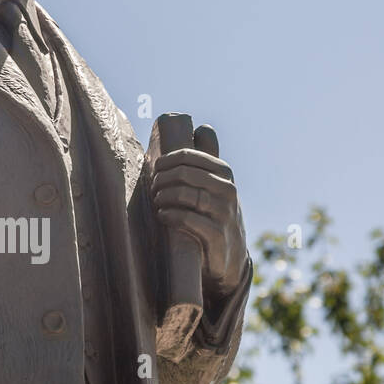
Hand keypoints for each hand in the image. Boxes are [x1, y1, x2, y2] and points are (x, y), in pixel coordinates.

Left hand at [151, 124, 246, 294]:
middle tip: (153, 188)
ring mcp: (224, 213)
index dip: (165, 161)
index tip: (155, 169)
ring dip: (164, 197)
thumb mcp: (215, 185)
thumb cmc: (215, 214)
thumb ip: (208, 159)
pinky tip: (163, 216)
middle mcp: (228, 190)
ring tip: (157, 202)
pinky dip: (170, 215)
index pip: (188, 155)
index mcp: (224, 172)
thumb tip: (203, 127)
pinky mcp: (217, 236)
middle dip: (162, 179)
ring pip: (186, 195)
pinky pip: (188, 220)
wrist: (230, 257)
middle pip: (185, 174)